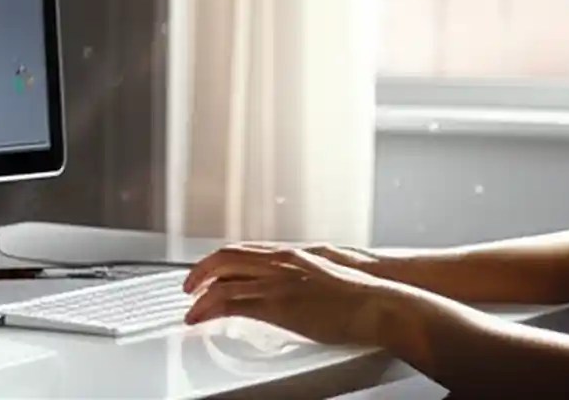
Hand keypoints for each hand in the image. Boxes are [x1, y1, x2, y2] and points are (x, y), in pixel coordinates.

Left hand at [182, 244, 411, 347]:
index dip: (223, 259)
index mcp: (293, 254)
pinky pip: (229, 303)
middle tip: (190, 285)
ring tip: (190, 306)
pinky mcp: (275, 304)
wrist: (379, 302)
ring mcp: (276, 281)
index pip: (246, 249)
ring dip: (200, 292)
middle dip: (202, 270)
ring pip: (222, 278)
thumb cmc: (364, 293)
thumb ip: (308, 276)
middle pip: (227, 257)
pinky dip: (207, 309)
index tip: (210, 269)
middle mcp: (280, 261)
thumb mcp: (330, 273)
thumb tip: (301, 288)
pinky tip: (199, 318)